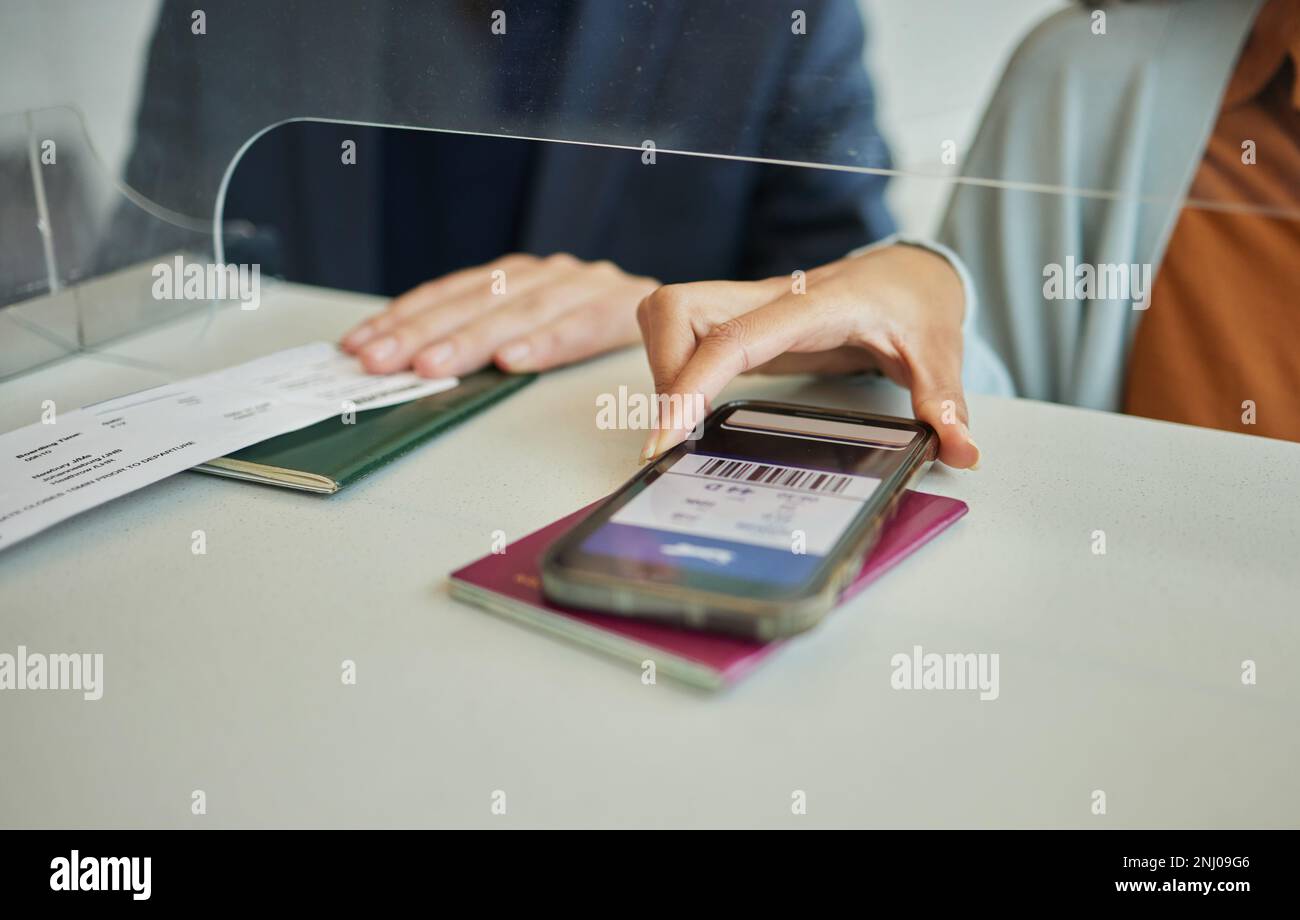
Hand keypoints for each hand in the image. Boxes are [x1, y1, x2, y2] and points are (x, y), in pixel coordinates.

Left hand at [342, 253, 658, 375]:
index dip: (404, 316)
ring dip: (472, 341)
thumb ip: (487, 341)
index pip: (450, 293)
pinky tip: (515, 362)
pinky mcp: (620, 305)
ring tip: (432, 365)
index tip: (362, 343)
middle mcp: (549, 273)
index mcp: (520, 276)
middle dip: (422, 331)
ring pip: (517, 310)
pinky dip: (547, 343)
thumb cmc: (599, 332)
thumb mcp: (539, 330)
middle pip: (476, 301)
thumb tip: (410, 368)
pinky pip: (579, 327)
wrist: (687, 320)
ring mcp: (584, 285)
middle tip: (381, 361)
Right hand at [635, 244, 979, 467]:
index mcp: (812, 306)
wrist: (908, 271)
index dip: (689, 385)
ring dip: (660, 368)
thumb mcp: (939, 350)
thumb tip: (962, 450)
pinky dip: (672, 369)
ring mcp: (746, 307)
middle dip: (661, 371)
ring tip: (683, 422)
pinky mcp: (737, 322)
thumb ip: (945, 400)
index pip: (731, 338)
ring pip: (666, 313)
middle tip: (679, 431)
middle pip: (674, 309)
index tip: (666, 437)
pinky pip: (681, 332)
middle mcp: (767, 299)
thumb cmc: (915, 304)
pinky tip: (690, 410)